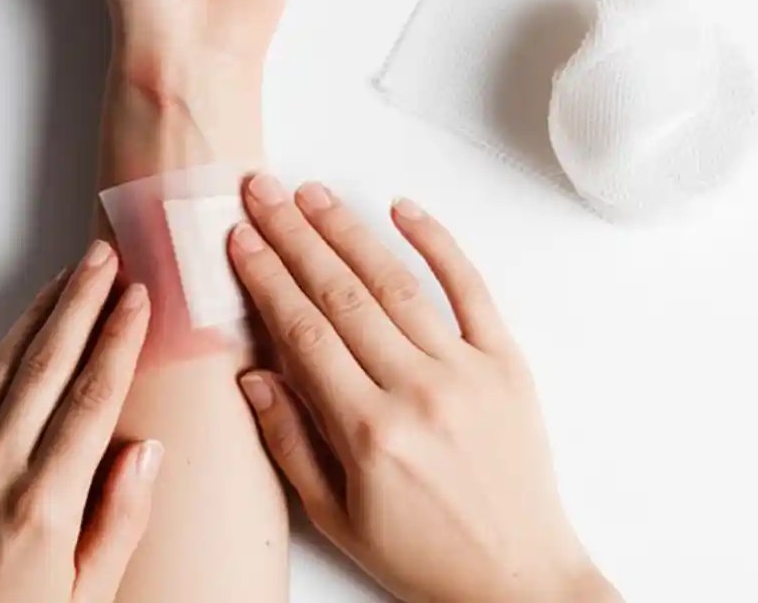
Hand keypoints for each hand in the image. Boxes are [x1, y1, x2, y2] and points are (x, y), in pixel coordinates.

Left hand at [0, 241, 160, 602]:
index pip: (91, 398)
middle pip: (44, 366)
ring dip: (32, 319)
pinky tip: (6, 341)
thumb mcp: (83, 602)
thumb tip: (144, 451)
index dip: (117, 339)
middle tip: (102, 256)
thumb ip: (116, 522)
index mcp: (42, 509)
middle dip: (78, 302)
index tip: (137, 298)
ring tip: (62, 280)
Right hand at [228, 176, 621, 602]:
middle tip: (261, 193)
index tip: (239, 238)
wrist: (518, 579)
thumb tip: (251, 375)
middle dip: (293, 236)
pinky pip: (471, 289)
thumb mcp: (335, 517)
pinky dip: (438, 243)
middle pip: (341, 294)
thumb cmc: (424, 555)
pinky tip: (404, 209)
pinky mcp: (508, 364)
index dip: (266, 277)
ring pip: (397, 283)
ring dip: (348, 230)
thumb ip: (289, 442)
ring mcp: (468, 371)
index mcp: (369, 432)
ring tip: (311, 193)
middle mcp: (418, 391)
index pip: (303, 332)